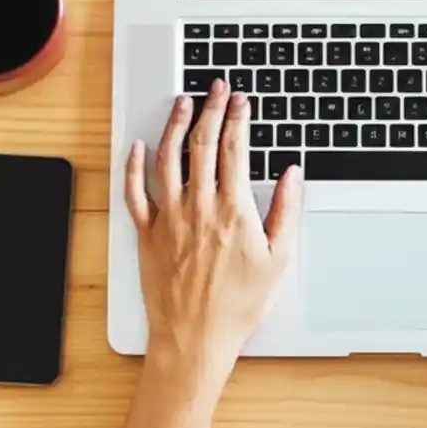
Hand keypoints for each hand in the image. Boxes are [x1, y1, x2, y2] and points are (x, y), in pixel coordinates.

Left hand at [124, 79, 303, 378]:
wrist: (196, 338)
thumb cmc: (239, 305)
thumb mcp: (279, 259)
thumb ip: (286, 211)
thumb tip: (292, 175)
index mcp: (233, 211)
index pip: (234, 150)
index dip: (237, 119)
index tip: (241, 101)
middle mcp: (199, 207)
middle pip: (202, 145)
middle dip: (210, 109)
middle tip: (216, 89)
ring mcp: (169, 219)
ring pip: (168, 159)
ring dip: (175, 126)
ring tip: (183, 103)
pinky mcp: (148, 234)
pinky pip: (136, 192)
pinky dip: (135, 166)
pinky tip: (139, 146)